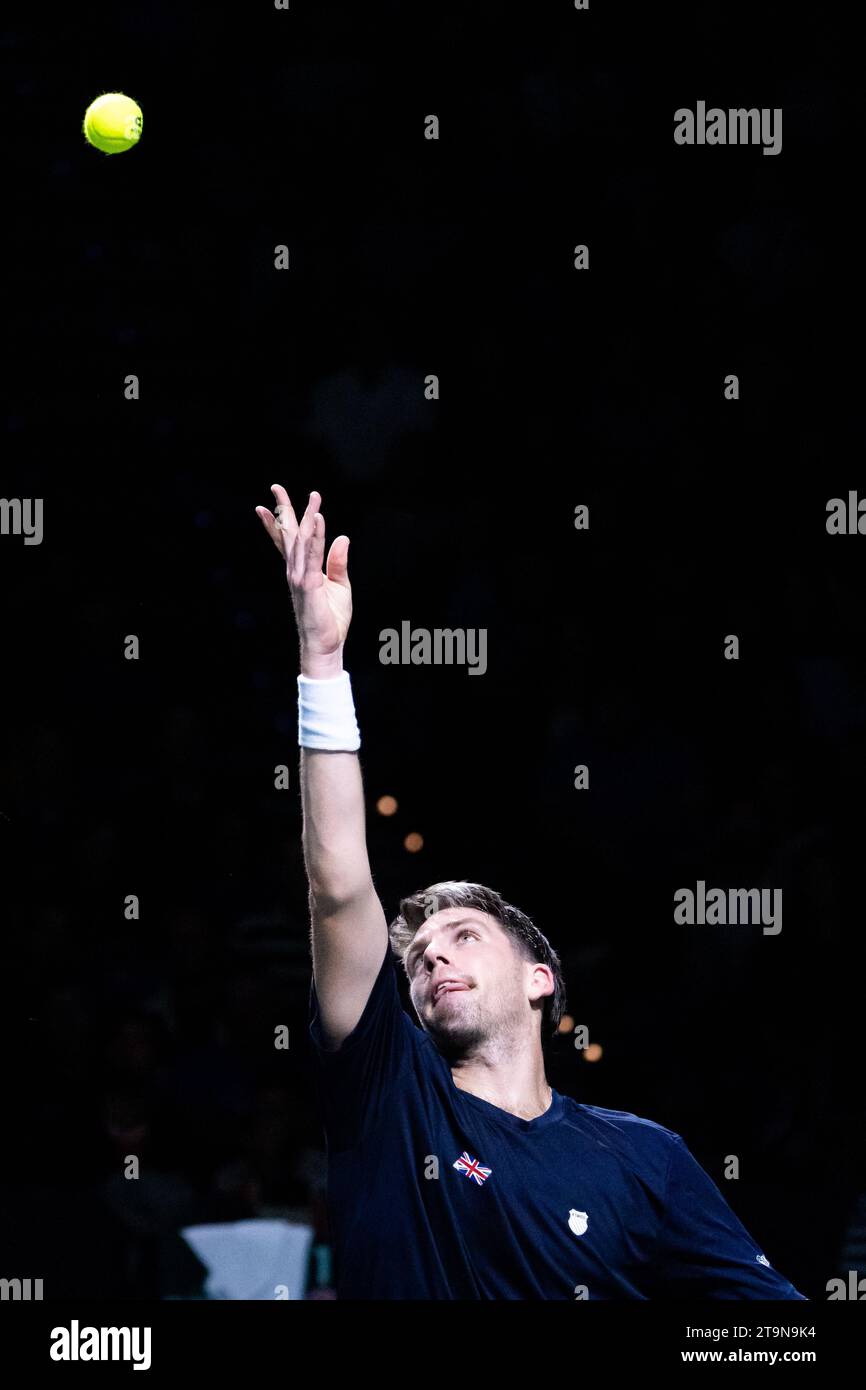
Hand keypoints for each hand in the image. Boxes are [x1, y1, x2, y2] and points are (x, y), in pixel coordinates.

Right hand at [256, 486, 351, 661]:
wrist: (325, 645)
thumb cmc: (331, 618)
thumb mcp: (339, 585)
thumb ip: (338, 562)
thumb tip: (343, 538)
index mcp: (301, 570)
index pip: (288, 541)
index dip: (279, 521)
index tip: (270, 502)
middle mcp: (296, 570)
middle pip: (289, 534)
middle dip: (283, 510)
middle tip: (276, 486)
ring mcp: (300, 577)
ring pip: (302, 540)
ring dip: (305, 516)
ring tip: (311, 497)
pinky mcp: (309, 584)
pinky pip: (313, 555)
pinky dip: (316, 536)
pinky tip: (318, 519)